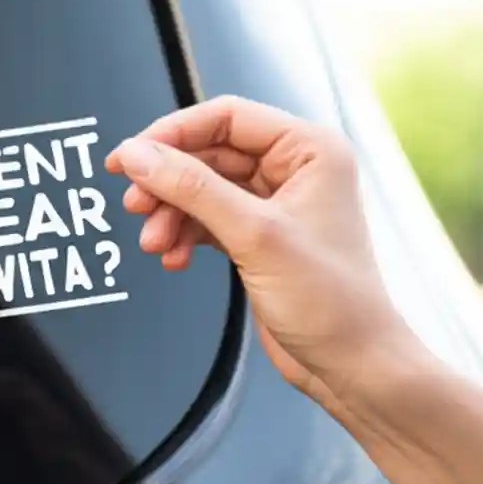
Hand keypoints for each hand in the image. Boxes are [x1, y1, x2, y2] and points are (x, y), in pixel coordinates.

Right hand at [105, 95, 415, 406]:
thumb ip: (192, 189)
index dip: (172, 134)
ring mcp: (276, 206)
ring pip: (202, 190)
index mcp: (310, 150)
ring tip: (154, 243)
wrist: (351, 365)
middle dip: (168, 183)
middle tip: (136, 205)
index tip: (130, 157)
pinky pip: (208, 221)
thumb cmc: (332, 302)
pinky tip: (173, 258)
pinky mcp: (260, 240)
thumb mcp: (255, 236)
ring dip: (172, 214)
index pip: (226, 118)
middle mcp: (295, 170)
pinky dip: (185, 236)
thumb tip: (140, 156)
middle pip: (208, 154)